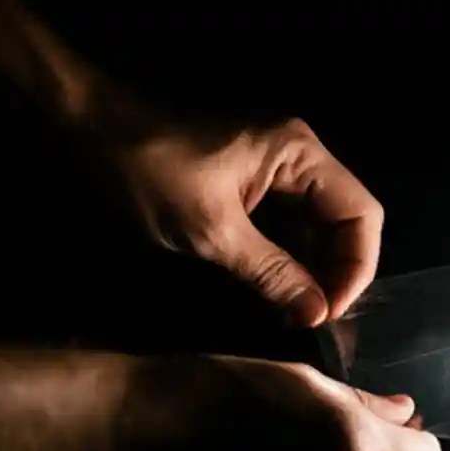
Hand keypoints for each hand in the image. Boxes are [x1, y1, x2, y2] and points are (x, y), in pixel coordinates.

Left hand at [110, 116, 381, 325]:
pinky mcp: (255, 183)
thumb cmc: (148, 172)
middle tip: (316, 318)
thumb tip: (317, 315)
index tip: (330, 311)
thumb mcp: (212, 232)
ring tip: (300, 312)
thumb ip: (272, 273)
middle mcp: (299, 157)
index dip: (356, 267)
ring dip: (316, 270)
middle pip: (347, 220)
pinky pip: (292, 225)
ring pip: (321, 227)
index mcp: (300, 155)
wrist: (88, 132)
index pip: (361, 214)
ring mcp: (278, 169)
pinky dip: (292, 259)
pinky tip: (280, 291)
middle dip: (338, 272)